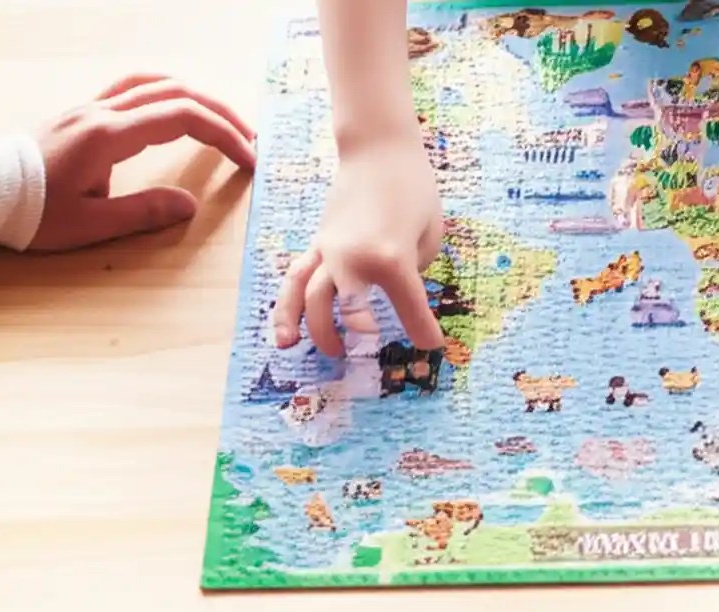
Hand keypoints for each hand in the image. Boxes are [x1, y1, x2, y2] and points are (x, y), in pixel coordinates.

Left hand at [29, 74, 256, 250]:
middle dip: (221, 115)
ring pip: (154, 83)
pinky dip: (165, 92)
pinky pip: (132, 87)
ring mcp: (90, 108)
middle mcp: (102, 112)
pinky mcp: (83, 114)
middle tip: (250, 141)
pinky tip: (175, 107)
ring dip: (196, 97)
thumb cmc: (32, 214)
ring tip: (221, 121)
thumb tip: (189, 205)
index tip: (248, 161)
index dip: (224, 136)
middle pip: (177, 93)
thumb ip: (144, 212)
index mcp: (108, 136)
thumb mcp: (89, 225)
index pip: (182, 119)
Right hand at [272, 136, 444, 356]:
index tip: (433, 347)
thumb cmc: (414, 189)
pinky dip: (287, 309)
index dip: (423, 333)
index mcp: (390, 259)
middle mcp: (353, 259)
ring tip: (322, 354)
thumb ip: (414, 272)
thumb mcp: (430, 234)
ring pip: (309, 298)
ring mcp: (330, 252)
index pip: (410, 309)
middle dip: (356, 335)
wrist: (378, 149)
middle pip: (346, 310)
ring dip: (313, 329)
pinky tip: (285, 335)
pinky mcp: (318, 244)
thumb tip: (397, 295)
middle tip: (367, 354)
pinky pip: (296, 279)